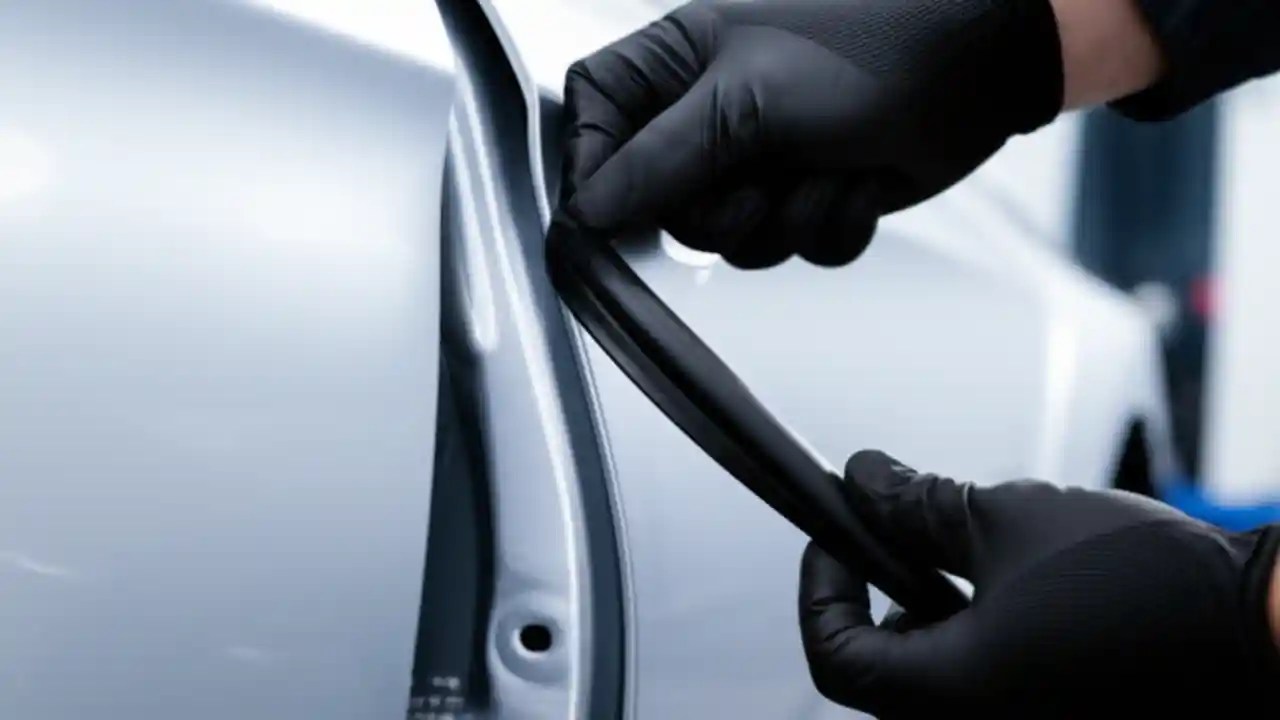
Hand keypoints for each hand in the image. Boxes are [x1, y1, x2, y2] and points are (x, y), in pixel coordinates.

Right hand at [561, 0, 1064, 268]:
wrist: (977, 70)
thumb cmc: (872, 47)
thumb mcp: (747, 100)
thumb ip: (659, 159)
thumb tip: (587, 208)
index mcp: (677, 64)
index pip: (591, 120)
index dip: (593, 173)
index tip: (608, 214)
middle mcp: (711, 114)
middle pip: (662, 205)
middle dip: (721, 212)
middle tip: (758, 183)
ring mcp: (761, 158)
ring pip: (731, 241)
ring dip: (786, 219)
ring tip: (827, 166)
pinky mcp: (809, 194)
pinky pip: (793, 248)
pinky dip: (831, 225)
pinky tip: (860, 178)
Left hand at [798, 450, 1279, 716]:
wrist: (1263, 630)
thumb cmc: (1148, 582)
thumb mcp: (1009, 520)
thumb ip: (917, 505)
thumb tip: (861, 481)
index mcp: (954, 697)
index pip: (835, 655)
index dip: (821, 585)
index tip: (838, 532)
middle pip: (881, 666)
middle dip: (882, 589)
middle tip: (904, 531)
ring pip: (932, 672)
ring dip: (931, 606)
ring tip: (974, 550)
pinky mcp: (1049, 717)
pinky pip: (981, 684)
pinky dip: (974, 632)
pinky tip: (1010, 584)